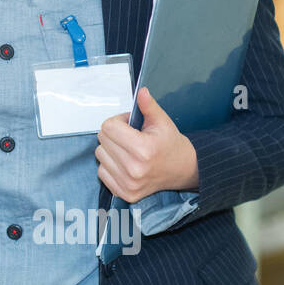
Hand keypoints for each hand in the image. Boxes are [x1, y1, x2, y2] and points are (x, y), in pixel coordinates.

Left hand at [95, 86, 199, 202]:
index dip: (118, 121)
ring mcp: (128, 183)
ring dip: (110, 149)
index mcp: (143, 149)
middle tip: (130, 136)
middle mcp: (134, 169)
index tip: (129, 124)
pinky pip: (101, 172)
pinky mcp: (125, 194)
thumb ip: (148, 106)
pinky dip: (110, 165)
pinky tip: (125, 163)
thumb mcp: (162, 121)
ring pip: (100, 155)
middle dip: (113, 133)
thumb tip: (141, 91)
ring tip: (128, 150)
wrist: (183, 170)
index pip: (108, 127)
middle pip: (102, 139)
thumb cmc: (171, 144)